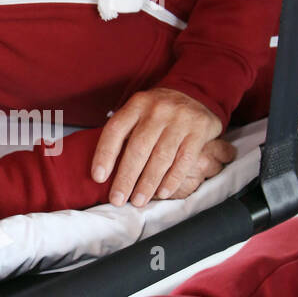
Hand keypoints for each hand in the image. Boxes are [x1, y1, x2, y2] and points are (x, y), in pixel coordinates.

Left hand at [90, 87, 234, 205]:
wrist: (194, 95)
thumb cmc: (157, 112)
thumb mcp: (138, 112)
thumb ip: (124, 133)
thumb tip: (103, 171)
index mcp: (137, 104)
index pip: (115, 130)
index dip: (104, 155)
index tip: (98, 178)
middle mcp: (158, 109)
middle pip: (138, 147)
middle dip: (126, 177)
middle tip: (117, 199)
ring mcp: (180, 119)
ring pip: (161, 157)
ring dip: (148, 183)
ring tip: (138, 201)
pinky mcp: (199, 130)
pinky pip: (184, 160)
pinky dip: (172, 179)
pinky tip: (162, 193)